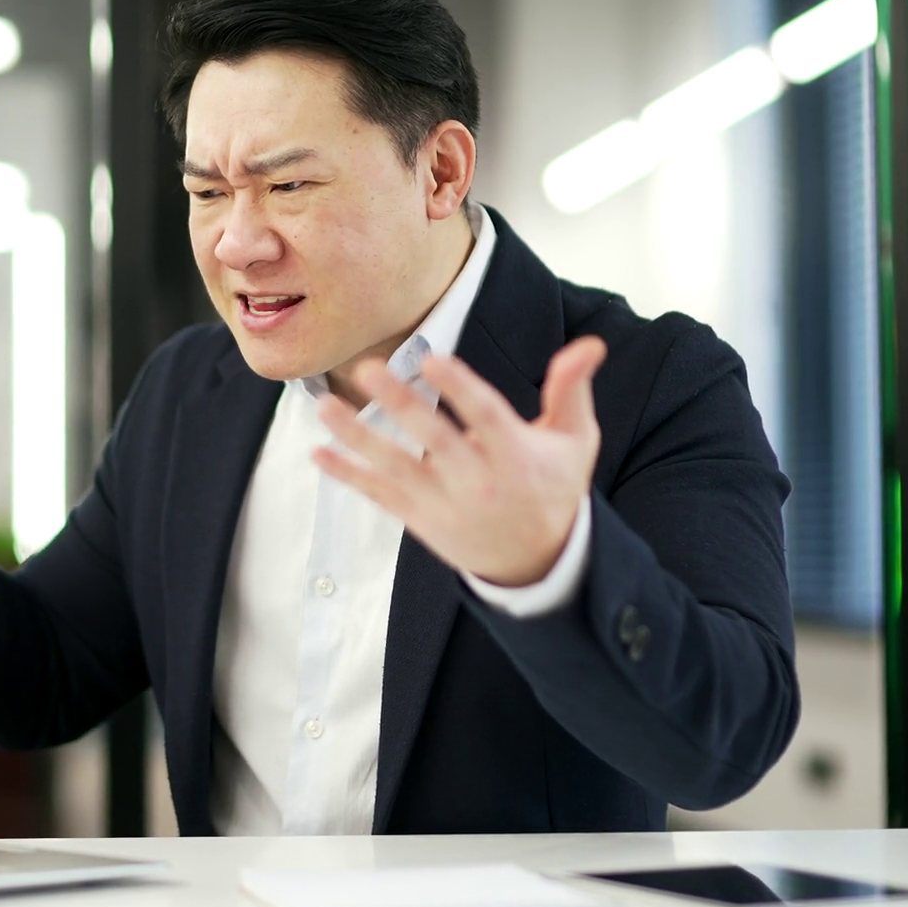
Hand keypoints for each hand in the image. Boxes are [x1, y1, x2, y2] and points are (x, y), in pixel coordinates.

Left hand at [312, 337, 606, 587]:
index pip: (485, 417)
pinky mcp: (421, 520)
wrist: (538, 562)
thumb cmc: (554, 488)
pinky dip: (349, 476)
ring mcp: (445, 504)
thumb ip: (572, 389)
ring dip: (358, 438)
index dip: (460, 388)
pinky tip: (319, 454)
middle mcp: (478, 481)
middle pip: (435, 440)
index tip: (433, 357)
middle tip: (367, 369)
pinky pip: (380, 496)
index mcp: (516, 456)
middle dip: (400, 404)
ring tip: (326, 408)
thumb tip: (588, 344)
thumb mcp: (575, 441)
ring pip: (396, 468)